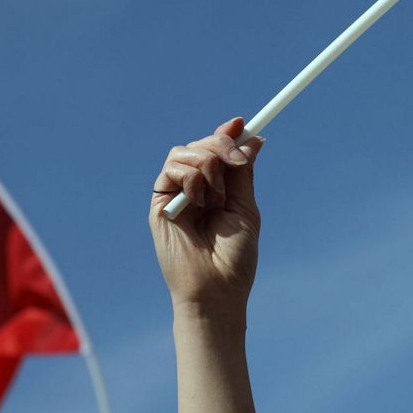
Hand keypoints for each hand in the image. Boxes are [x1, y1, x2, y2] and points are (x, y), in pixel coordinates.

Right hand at [149, 117, 264, 310]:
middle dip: (221, 146)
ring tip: (216, 199)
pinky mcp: (160, 204)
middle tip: (236, 163)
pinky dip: (191, 178)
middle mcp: (195, 189)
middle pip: (200, 145)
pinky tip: (200, 202)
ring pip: (184, 152)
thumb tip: (252, 138)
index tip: (242, 123)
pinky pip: (171, 170)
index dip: (227, 134)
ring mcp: (175, 195)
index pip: (217, 151)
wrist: (217, 289)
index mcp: (217, 190)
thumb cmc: (235, 257)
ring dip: (207, 167)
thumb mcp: (245, 207)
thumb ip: (242, 173)